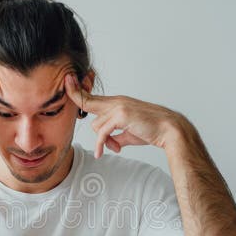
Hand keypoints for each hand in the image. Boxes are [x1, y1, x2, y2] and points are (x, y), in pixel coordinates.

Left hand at [64, 74, 183, 157]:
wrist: (169, 130)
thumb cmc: (151, 131)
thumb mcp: (129, 133)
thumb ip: (116, 135)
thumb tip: (109, 143)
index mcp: (118, 103)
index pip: (93, 97)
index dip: (79, 91)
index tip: (69, 82)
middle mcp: (117, 101)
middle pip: (88, 100)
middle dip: (74, 95)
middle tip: (66, 87)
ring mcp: (119, 107)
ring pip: (96, 125)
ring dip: (103, 141)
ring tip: (115, 147)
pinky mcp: (121, 116)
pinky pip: (103, 133)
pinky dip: (101, 144)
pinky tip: (102, 153)